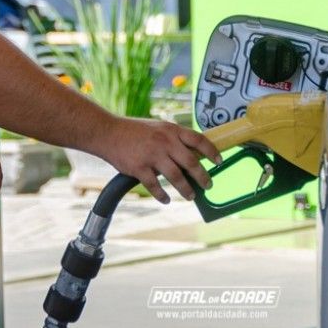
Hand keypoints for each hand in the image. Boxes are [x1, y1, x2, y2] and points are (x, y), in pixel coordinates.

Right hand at [100, 118, 221, 203]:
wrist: (108, 132)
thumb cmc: (134, 130)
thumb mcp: (159, 128)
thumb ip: (174, 138)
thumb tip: (193, 152)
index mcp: (171, 130)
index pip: (198, 140)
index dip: (211, 151)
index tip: (219, 161)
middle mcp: (165, 142)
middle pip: (191, 162)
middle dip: (202, 176)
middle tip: (208, 185)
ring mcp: (152, 155)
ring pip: (176, 177)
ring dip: (186, 189)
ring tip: (191, 195)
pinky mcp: (139, 168)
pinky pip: (154, 186)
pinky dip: (162, 195)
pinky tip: (166, 199)